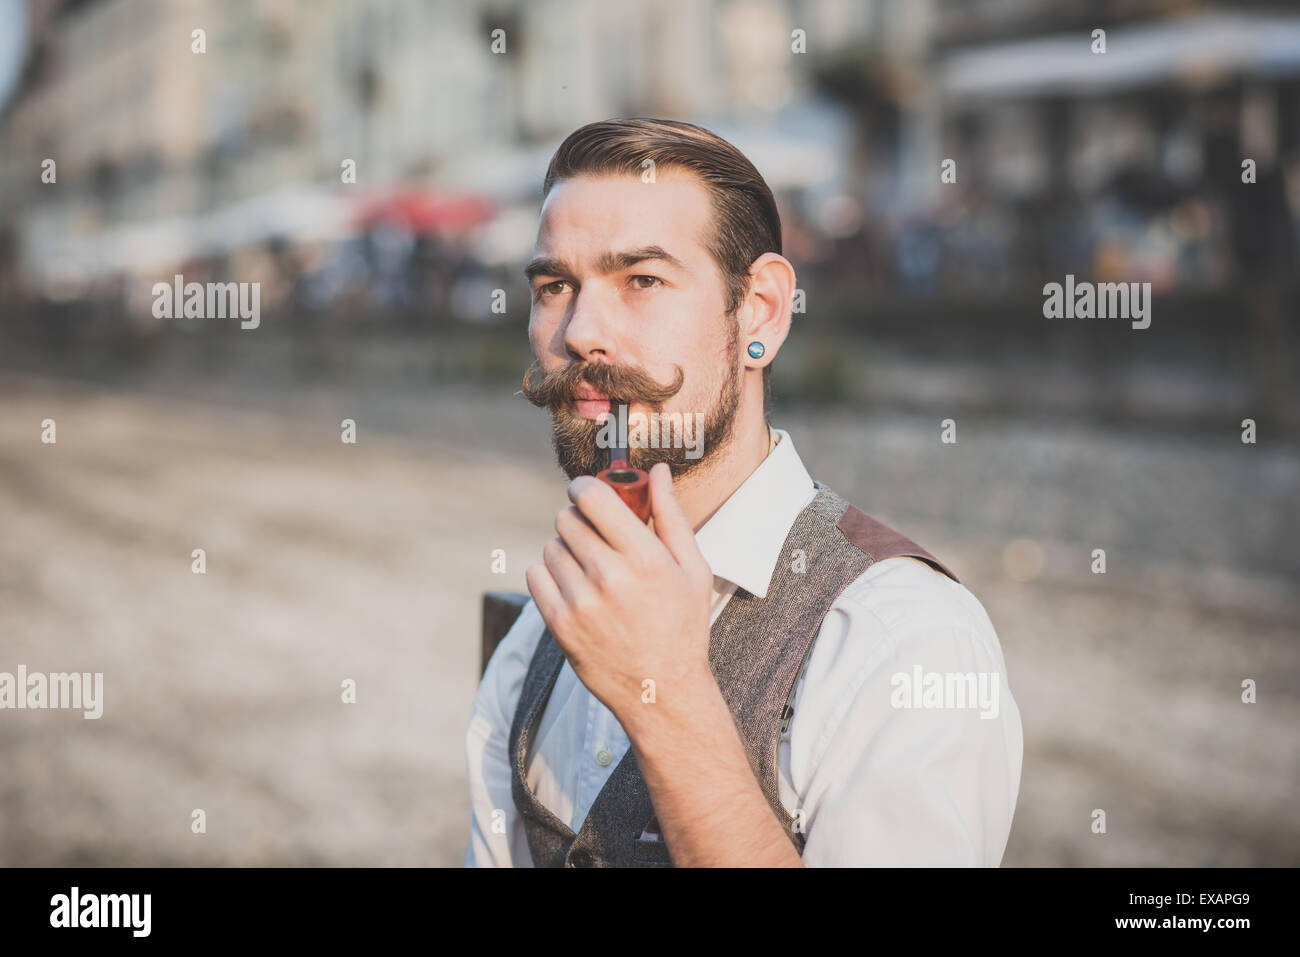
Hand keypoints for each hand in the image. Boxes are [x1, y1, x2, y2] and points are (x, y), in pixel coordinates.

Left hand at [525, 462, 714, 729]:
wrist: (662, 690)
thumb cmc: (683, 627)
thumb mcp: (693, 570)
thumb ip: (672, 516)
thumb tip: (658, 471)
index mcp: (645, 558)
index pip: (593, 497)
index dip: (584, 487)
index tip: (587, 493)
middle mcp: (609, 577)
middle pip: (567, 519)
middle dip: (579, 520)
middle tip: (595, 536)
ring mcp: (580, 602)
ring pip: (551, 547)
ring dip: (566, 550)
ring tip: (590, 570)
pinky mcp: (559, 624)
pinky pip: (536, 575)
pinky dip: (550, 575)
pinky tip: (574, 588)